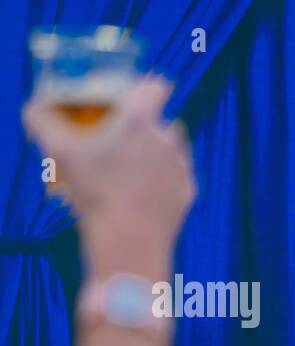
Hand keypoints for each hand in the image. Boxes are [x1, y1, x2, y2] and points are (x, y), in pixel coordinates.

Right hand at [23, 78, 194, 278]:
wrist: (129, 241)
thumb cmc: (94, 192)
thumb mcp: (58, 152)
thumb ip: (43, 120)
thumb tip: (36, 107)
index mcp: (141, 119)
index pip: (154, 86)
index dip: (140, 89)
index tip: (124, 102)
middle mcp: (169, 137)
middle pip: (156, 121)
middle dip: (137, 128)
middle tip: (113, 145)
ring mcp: (183, 165)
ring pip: (167, 149)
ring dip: (150, 154)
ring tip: (123, 173)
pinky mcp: (189, 190)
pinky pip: (173, 177)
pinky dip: (159, 181)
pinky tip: (139, 193)